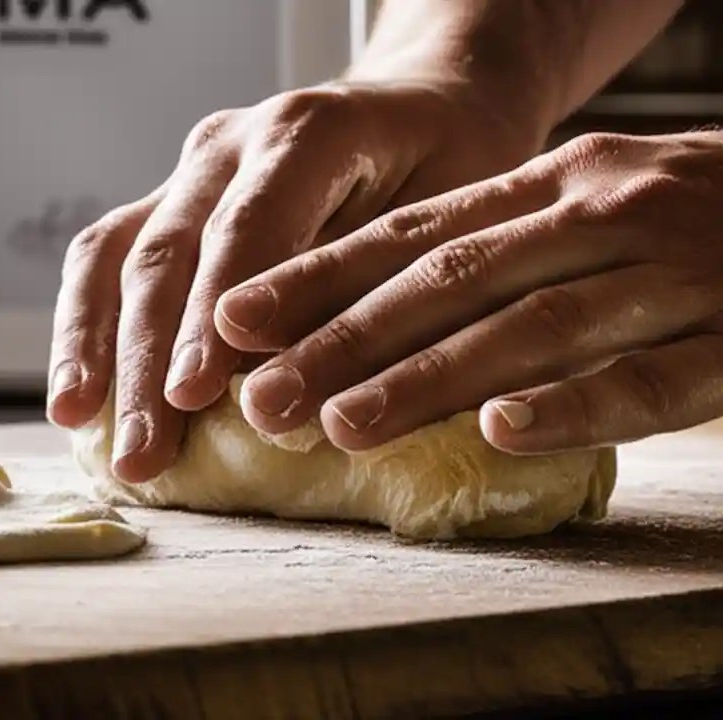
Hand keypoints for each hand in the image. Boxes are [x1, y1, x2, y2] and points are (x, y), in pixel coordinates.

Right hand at [47, 80, 542, 481]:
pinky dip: (84, 326)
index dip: (212, 318)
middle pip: (168, 252)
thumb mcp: (444, 222)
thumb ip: (366, 290)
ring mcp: (190, 172)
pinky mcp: (166, 201)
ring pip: (117, 253)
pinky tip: (77, 393)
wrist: (424, 111)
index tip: (192, 396)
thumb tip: (299, 389)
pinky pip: (104, 258)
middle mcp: (232, 144)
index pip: (244, 231)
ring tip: (81, 425)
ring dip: (97, 347)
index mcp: (308, 132)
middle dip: (147, 359)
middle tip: (146, 451)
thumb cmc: (448, 170)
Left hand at [221, 131, 722, 452]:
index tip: (235, 320)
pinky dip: (571, 406)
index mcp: (556, 183)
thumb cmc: (696, 223)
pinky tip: (500, 432)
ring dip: (426, 379)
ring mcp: (674, 273)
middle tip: (258, 394)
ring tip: (339, 423)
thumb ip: (497, 252)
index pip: (413, 234)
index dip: (318, 278)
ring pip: (529, 328)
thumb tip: (368, 314)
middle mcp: (602, 214)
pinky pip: (649, 379)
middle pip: (449, 282)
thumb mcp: (589, 208)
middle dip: (343, 340)